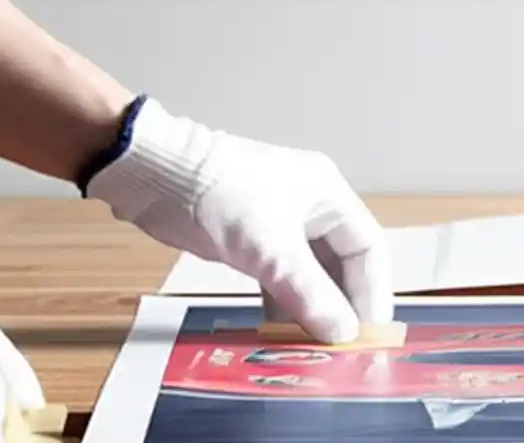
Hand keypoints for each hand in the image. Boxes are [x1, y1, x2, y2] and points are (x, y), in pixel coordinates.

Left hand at [88, 97, 393, 342]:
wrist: (152, 174)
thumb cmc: (216, 193)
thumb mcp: (271, 250)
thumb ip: (309, 294)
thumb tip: (342, 332)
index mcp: (325, 193)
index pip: (367, 249)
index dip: (372, 293)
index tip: (368, 334)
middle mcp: (307, 204)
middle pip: (340, 264)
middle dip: (340, 304)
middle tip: (342, 348)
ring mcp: (276, 221)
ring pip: (307, 273)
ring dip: (309, 307)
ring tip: (311, 346)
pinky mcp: (247, 237)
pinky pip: (278, 276)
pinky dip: (281, 301)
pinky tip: (278, 328)